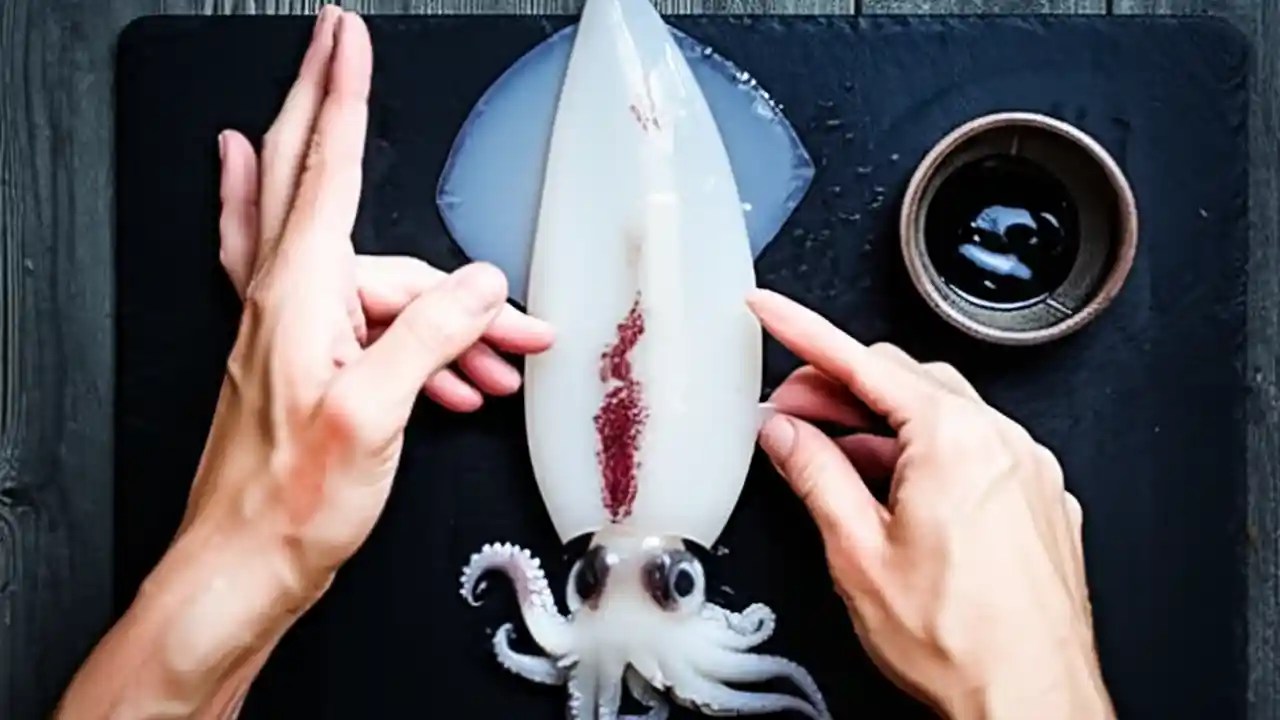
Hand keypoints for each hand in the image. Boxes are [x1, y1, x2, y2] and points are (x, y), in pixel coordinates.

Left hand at [57, 8, 551, 717]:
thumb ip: (430, 335)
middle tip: (339, 46)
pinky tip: (457, 359)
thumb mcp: (375, 415)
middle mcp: (284, 298)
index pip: (323, 166)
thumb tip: (482, 286)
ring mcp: (288, 328)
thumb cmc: (292, 502)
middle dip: (331, 108)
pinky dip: (421, 338)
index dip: (340, 94)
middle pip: (313, 179)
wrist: (243, 567)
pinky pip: (360, 316)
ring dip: (446, 313)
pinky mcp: (301, 364)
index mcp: (298, 294)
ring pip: (375, 282)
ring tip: (507, 356)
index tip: (344, 37)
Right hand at [748, 289, 1112, 719]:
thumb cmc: (958, 642)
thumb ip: (815, 474)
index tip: (769, 311)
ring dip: (880, 420)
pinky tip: (892, 485)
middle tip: (787, 411)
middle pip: (904, 380)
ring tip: (829, 452)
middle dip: (838, 386)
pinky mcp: (1040, 499)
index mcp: (953, 441)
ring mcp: (1029, 469)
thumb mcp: (858, 552)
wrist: (1033, 700)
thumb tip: (786, 431)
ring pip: (942, 413)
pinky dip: (926, 450)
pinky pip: (977, 449)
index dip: (804, 331)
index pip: (863, 362)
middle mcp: (1002, 441)